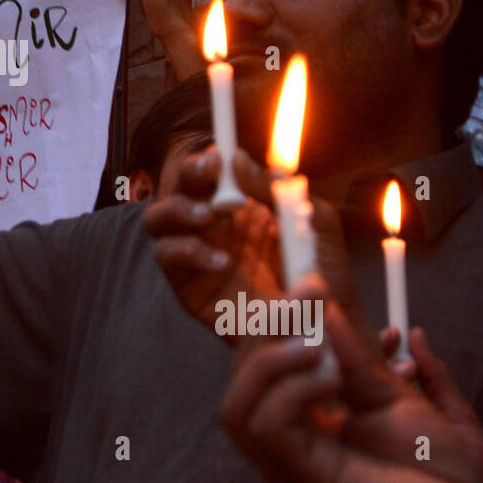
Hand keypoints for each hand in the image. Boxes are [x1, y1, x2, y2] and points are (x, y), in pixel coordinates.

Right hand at [144, 147, 376, 351]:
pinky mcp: (187, 287)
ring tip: (209, 218)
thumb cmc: (325, 274)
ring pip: (157, 219)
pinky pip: (166, 258)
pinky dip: (187, 251)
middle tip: (209, 176)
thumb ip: (278, 190)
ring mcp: (195, 255)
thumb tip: (237, 158)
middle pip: (176, 188)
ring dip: (178, 210)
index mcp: (240, 206)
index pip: (208, 172)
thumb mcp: (313, 222)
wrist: (326, 328)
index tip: (217, 155)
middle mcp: (211, 226)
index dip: (204, 159)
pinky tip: (221, 260)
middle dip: (186, 176)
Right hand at [220, 274, 482, 482]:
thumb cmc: (443, 471)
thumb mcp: (398, 398)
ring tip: (315, 346)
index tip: (309, 281)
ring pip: (235, 406)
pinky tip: (329, 382)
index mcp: (309, 424)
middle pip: (240, 381)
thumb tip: (328, 311)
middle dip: (266, 327)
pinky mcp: (301, 476)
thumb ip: (362, 359)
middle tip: (307, 294)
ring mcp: (290, 462)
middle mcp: (290, 443)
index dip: (274, 322)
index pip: (263, 367)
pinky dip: (291, 391)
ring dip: (268, 361)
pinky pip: (265, 427)